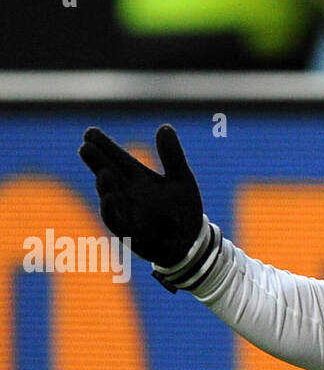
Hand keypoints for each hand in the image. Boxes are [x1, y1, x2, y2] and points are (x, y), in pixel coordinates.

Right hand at [78, 125, 203, 268]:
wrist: (190, 242)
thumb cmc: (183, 209)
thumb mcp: (181, 179)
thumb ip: (172, 155)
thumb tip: (164, 127)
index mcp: (137, 178)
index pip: (116, 158)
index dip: (103, 146)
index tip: (89, 132)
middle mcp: (127, 193)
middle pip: (107, 173)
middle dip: (96, 161)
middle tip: (86, 146)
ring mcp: (125, 213)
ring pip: (110, 197)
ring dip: (106, 186)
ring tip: (104, 172)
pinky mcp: (129, 233)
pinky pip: (117, 222)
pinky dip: (112, 210)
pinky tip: (109, 198)